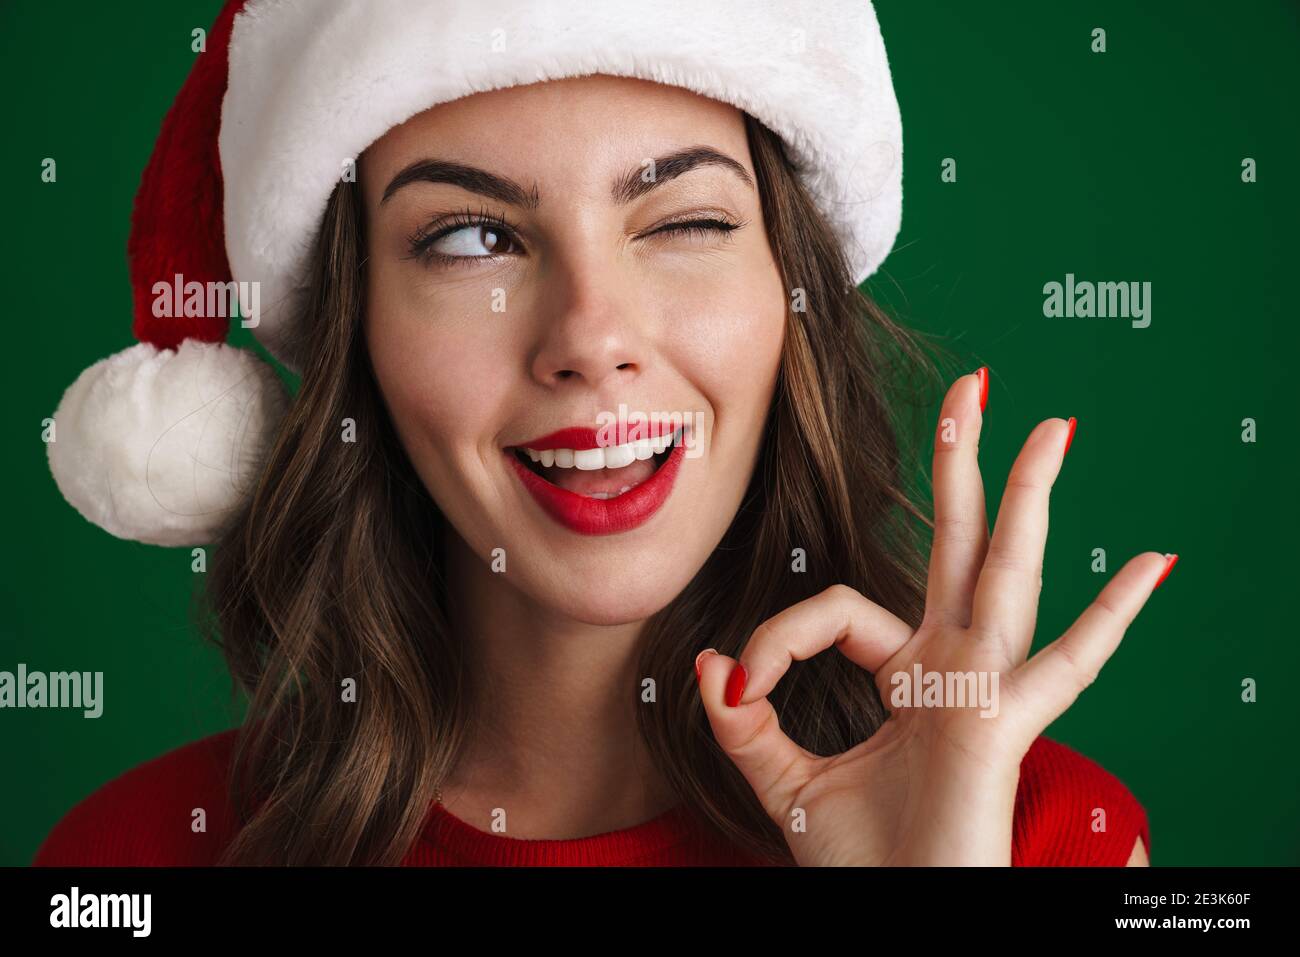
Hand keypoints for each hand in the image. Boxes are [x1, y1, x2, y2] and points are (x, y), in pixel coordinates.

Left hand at [695, 369, 1174, 865]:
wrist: (896, 917)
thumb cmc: (858, 864)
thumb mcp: (782, 781)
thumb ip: (745, 723)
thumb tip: (710, 666)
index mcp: (906, 673)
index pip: (838, 608)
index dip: (774, 637)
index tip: (737, 683)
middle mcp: (952, 667)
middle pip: (957, 543)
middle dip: (962, 462)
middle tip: (973, 387)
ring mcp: (984, 687)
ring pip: (1010, 572)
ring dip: (1029, 497)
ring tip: (1053, 427)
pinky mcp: (1002, 723)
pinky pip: (1066, 667)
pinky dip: (1113, 620)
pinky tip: (1154, 564)